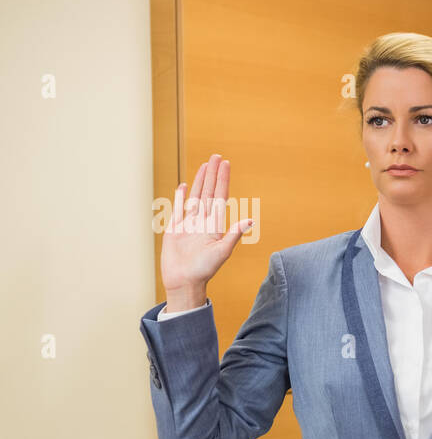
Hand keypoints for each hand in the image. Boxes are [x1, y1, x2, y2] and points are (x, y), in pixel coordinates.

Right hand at [160, 154, 254, 307]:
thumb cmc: (204, 270)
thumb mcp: (221, 252)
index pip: (220, 196)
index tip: (225, 164)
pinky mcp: (175, 229)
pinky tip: (183, 186)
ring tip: (204, 165)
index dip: (222, 180)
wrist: (184, 282)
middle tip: (216, 156)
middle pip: (208, 192)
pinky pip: (178, 209)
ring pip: (195, 197)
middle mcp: (203, 222)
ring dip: (199, 181)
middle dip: (212, 174)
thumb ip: (233, 235)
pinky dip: (180, 197)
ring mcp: (189, 224)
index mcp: (215, 225)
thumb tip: (248, 220)